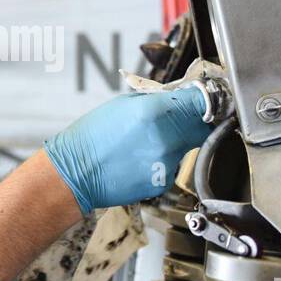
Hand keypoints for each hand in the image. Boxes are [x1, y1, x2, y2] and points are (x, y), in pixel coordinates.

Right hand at [43, 86, 211, 215]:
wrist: (75, 172)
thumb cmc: (92, 136)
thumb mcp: (123, 104)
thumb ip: (157, 100)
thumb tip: (182, 98)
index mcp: (156, 111)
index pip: (202, 103)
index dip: (205, 101)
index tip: (203, 101)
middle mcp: (166, 137)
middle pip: (201, 126)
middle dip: (193, 121)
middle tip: (176, 120)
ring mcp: (166, 162)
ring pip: (187, 147)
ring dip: (176, 142)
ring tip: (147, 141)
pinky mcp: (163, 182)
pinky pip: (173, 165)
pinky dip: (163, 160)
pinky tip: (141, 158)